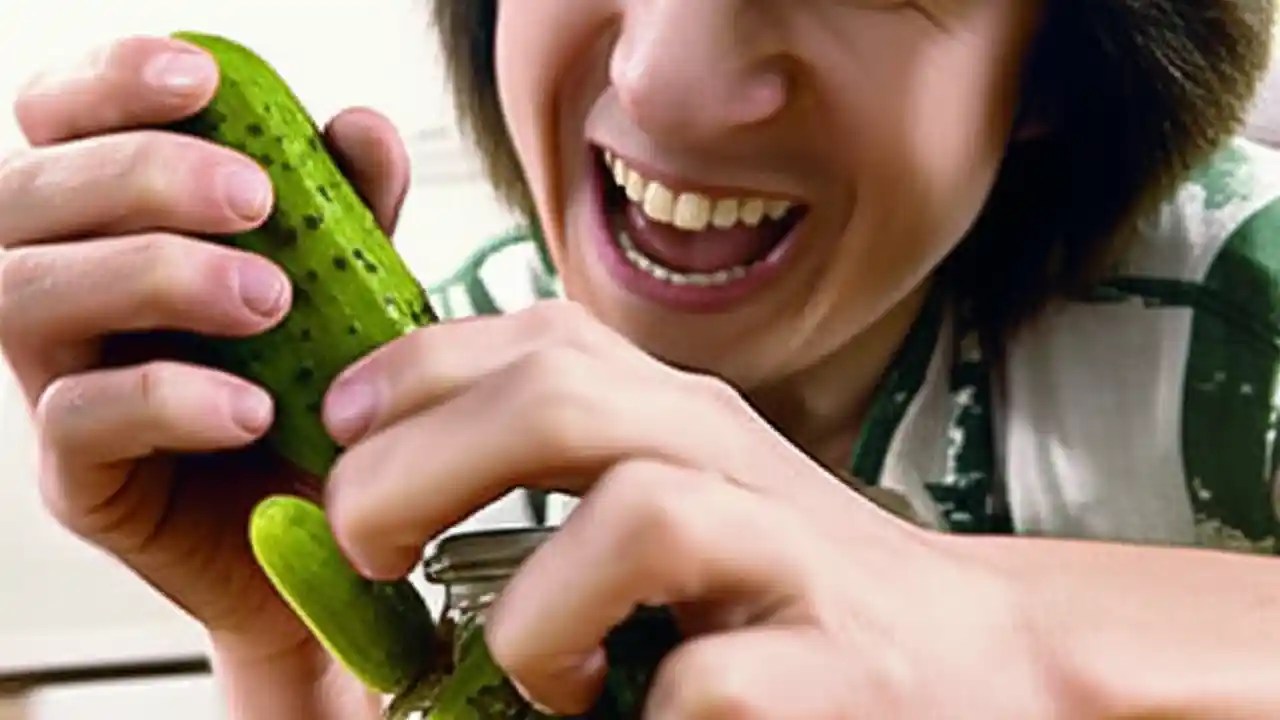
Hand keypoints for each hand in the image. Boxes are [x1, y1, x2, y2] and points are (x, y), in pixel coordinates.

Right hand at [0, 35, 409, 662]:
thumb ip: (350, 210)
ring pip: (25, 293)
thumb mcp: (353, 289)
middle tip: (256, 200)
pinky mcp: (82, 479)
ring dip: (151, 273)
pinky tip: (253, 408)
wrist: (343, 540)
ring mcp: (63, 385)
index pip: (60, 128)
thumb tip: (357, 127)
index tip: (200, 78)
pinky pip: (78, 418)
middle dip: (139, 174)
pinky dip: (167, 397)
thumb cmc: (330, 400)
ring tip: (269, 301)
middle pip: (26, 196)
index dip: (107, 85)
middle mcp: (72, 296)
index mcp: (120, 229)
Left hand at [321, 300, 1068, 717]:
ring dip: (538, 616)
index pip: (540, 337)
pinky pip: (702, 683)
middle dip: (421, 465)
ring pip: (640, 516)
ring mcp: (787, 558)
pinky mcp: (829, 668)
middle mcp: (731, 458)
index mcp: (679, 413)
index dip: (415, 369)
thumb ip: (565, 461)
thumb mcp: (677, 487)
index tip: (340, 427)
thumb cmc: (785, 584)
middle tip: (372, 551)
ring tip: (532, 671)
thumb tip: (386, 465)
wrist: (971, 656)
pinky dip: (639, 719)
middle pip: (560, 397)